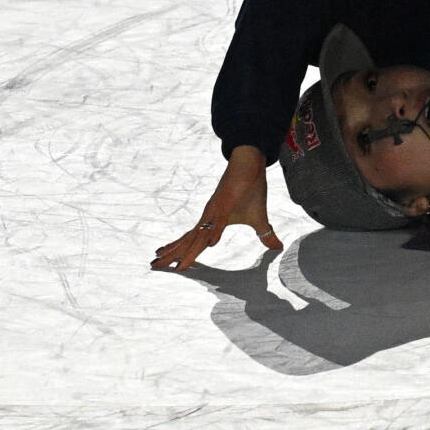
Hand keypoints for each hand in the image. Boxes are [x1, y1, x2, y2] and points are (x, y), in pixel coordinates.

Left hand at [152, 145, 279, 271]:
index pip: (193, 240)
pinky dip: (213, 232)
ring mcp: (216, 210)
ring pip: (198, 234)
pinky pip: (219, 221)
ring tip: (169, 262)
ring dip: (184, 249)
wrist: (251, 163)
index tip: (168, 264)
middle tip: (153, 266)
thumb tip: (277, 247)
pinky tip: (208, 244)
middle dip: (171, 254)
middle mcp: (209, 217)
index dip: (181, 251)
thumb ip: (265, 234)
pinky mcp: (226, 202)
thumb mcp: (260, 219)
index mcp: (214, 221)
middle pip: (188, 239)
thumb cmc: (251, 189)